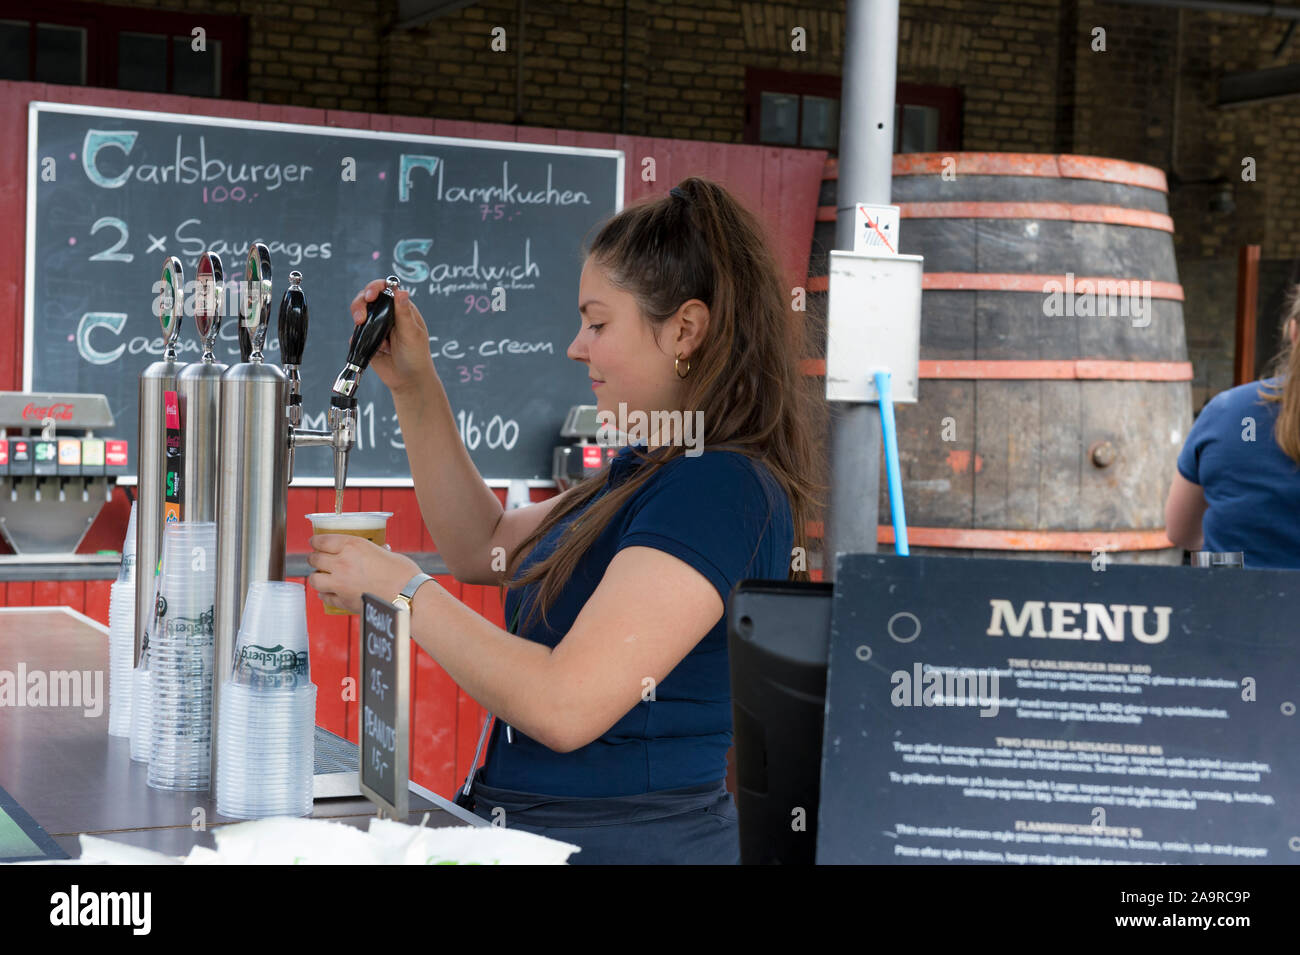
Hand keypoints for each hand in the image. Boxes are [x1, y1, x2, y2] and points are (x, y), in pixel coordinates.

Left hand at [306, 534, 422, 614]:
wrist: (409, 596)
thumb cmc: (404, 572)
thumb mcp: (387, 553)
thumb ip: (376, 551)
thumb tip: (379, 550)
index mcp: (352, 546)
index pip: (322, 541)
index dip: (315, 541)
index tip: (314, 542)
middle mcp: (342, 563)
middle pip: (315, 559)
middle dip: (314, 558)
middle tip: (317, 559)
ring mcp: (340, 584)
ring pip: (314, 579)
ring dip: (316, 576)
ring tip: (321, 576)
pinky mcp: (343, 601)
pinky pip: (325, 597)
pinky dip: (325, 594)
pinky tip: (329, 592)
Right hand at [350, 279, 437, 396]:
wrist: (408, 380)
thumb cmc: (416, 356)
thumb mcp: (412, 333)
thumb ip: (404, 313)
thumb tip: (401, 291)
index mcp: (401, 309)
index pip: (386, 289)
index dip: (375, 288)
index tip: (370, 296)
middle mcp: (387, 315)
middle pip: (367, 299)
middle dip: (360, 304)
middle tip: (360, 318)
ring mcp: (376, 327)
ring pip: (359, 315)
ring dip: (359, 321)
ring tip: (363, 328)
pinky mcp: (367, 341)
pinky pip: (356, 336)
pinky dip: (358, 339)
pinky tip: (372, 349)